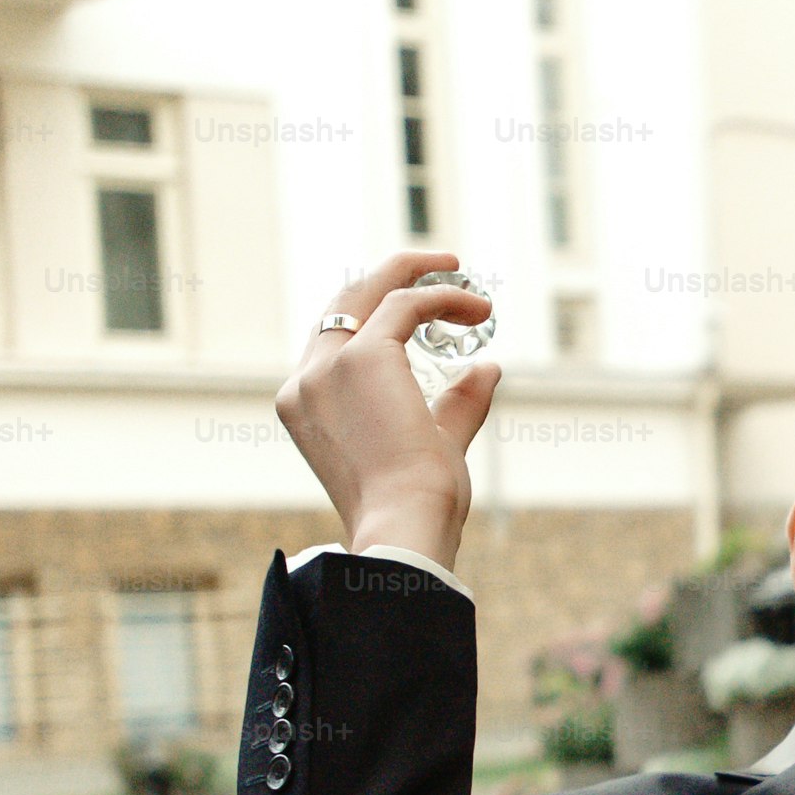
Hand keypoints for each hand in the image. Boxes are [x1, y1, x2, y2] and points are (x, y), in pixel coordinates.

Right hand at [276, 251, 500, 568]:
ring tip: (462, 272)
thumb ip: (457, 405)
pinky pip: (407, 304)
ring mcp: (327, 367)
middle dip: (391, 277)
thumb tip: (489, 368)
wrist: (405, 527)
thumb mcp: (435, 444)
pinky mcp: (362, 357)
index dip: (375, 313)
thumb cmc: (416, 504)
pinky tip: (479, 309)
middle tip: (441, 267)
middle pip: (343, 303)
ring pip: (371, 293)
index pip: (333, 340)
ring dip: (419, 275)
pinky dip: (444, 297)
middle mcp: (305, 380)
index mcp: (305, 405)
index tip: (421, 308)